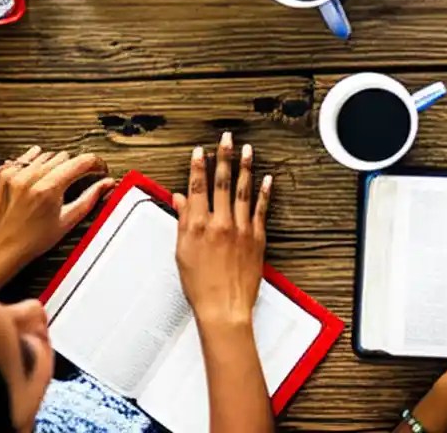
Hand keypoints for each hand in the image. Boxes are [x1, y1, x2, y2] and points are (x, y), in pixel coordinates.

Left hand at [0, 146, 113, 292]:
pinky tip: (38, 175)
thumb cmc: (30, 241)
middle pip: (64, 156)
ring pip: (46, 155)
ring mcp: (14, 174)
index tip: (99, 168)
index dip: (95, 163)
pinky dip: (35, 162)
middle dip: (74, 167)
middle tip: (77, 181)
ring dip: (55, 165)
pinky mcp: (3, 174)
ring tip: (55, 182)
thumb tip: (106, 184)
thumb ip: (90, 198)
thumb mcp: (67, 221)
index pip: (81, 161)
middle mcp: (30, 178)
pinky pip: (25, 157)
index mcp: (48, 189)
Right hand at [173, 133, 271, 328]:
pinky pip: (261, 209)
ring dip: (244, 167)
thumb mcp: (182, 252)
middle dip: (223, 157)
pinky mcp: (257, 237)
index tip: (200, 151)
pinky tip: (267, 178)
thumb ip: (183, 221)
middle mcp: (220, 223)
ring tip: (246, 150)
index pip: (196, 188)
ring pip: (242, 191)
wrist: (223, 307)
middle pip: (220, 183)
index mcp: (197, 226)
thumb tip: (179, 199)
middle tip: (226, 138)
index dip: (198, 166)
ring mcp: (241, 229)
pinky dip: (265, 192)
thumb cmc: (200, 285)